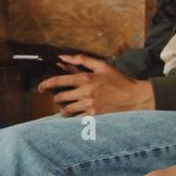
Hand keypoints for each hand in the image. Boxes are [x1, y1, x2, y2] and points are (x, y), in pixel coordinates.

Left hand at [37, 54, 154, 115]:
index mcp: (86, 78)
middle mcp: (85, 92)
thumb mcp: (102, 66)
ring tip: (68, 106)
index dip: (46, 84)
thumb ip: (82, 59)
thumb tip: (63, 56)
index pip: (59, 81)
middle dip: (56, 97)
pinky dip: (75, 116)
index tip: (40, 87)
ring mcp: (89, 106)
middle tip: (58, 97)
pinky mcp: (94, 117)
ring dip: (64, 108)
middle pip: (60, 97)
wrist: (135, 98)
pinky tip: (79, 112)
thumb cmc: (119, 81)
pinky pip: (77, 118)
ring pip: (66, 110)